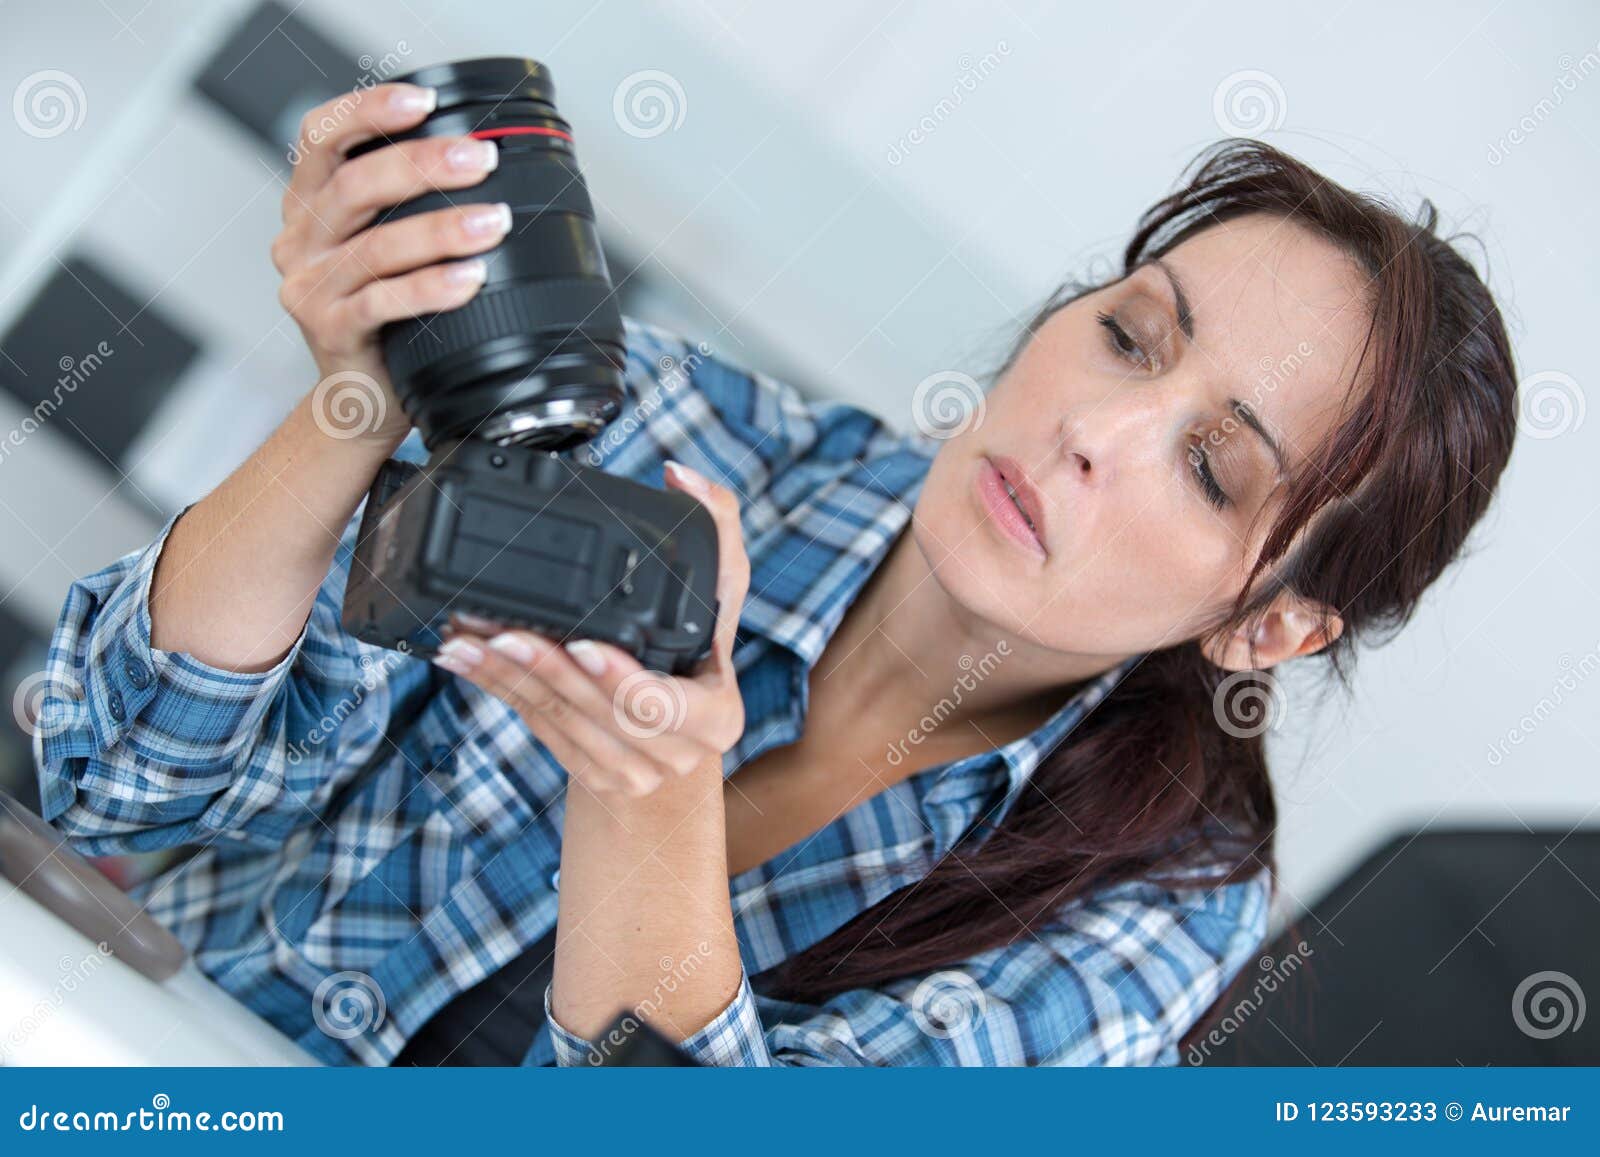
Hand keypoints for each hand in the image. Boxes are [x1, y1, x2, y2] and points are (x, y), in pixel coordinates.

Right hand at [271, 81, 511, 444]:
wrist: (361, 399)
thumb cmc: (387, 318)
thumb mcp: (386, 252)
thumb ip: (411, 207)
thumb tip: (487, 162)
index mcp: (311, 205)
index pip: (320, 136)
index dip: (368, 111)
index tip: (425, 101)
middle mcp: (300, 239)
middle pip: (354, 184)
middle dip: (422, 164)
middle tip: (480, 159)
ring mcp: (308, 286)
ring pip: (375, 244)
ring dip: (441, 228)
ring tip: (493, 221)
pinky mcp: (329, 330)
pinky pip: (380, 303)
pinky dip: (430, 287)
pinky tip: (469, 277)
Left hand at [431, 462, 750, 795]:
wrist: (683, 740)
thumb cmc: (702, 656)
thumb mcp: (722, 590)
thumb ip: (717, 526)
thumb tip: (678, 475)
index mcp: (717, 719)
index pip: (668, 704)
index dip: (622, 679)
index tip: (581, 644)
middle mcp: (676, 755)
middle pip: (600, 712)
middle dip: (544, 670)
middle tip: (499, 631)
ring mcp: (629, 775)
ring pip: (559, 722)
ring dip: (508, 678)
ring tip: (466, 641)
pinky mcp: (588, 776)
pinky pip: (537, 731)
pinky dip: (500, 692)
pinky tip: (469, 662)